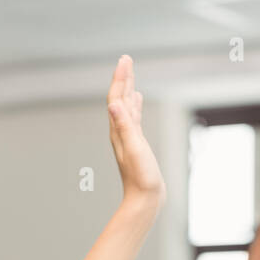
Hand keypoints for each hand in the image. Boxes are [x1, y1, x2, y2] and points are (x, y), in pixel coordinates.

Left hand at [105, 55, 164, 204]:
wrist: (145, 200)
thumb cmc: (142, 178)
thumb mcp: (135, 149)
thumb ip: (125, 126)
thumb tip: (114, 104)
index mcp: (119, 131)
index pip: (116, 98)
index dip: (120, 78)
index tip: (125, 60)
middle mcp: (121, 132)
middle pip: (119, 99)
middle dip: (123, 78)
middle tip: (127, 59)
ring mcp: (128, 138)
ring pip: (126, 107)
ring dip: (127, 89)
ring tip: (130, 75)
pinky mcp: (137, 144)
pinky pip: (133, 118)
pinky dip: (134, 105)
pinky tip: (137, 100)